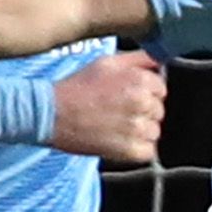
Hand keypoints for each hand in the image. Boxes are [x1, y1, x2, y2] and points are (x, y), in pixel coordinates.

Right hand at [47, 49, 168, 164]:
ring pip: (154, 132)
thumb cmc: (77, 87)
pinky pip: (147, 151)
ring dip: (140, 132)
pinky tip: (118, 142)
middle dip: (143, 112)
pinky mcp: (130, 150)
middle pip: (158, 111)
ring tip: (116, 128)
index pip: (161, 89)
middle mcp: (143, 102)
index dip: (145, 93)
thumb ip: (138, 60)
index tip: (127, 97)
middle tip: (118, 113)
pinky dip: (136, 150)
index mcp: (140, 80)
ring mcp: (137, 128)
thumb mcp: (107, 63)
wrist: (51, 114)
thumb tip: (160, 62)